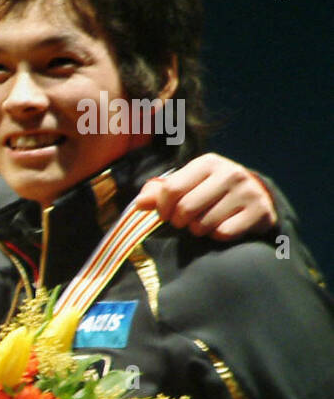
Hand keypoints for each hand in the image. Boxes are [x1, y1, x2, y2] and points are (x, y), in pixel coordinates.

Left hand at [134, 153, 275, 239]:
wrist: (255, 195)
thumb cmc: (209, 191)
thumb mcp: (186, 184)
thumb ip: (159, 192)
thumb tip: (139, 204)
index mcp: (207, 162)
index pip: (172, 189)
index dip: (163, 208)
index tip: (166, 214)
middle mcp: (229, 173)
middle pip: (186, 208)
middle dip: (179, 221)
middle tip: (184, 221)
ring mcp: (247, 191)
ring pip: (204, 224)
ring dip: (198, 230)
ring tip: (204, 222)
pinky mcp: (259, 211)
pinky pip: (223, 233)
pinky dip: (217, 235)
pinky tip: (222, 226)